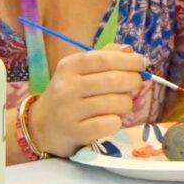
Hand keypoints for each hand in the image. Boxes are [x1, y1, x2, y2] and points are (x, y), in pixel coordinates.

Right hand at [27, 45, 146, 155]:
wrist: (40, 127)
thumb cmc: (67, 95)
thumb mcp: (78, 71)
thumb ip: (104, 57)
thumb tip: (130, 51)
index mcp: (69, 66)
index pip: (104, 59)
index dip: (129, 60)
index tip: (142, 63)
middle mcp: (67, 87)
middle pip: (114, 80)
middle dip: (133, 81)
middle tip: (136, 84)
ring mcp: (70, 111)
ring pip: (116, 102)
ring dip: (126, 103)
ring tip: (120, 104)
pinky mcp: (76, 132)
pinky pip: (110, 124)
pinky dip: (116, 122)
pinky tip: (109, 120)